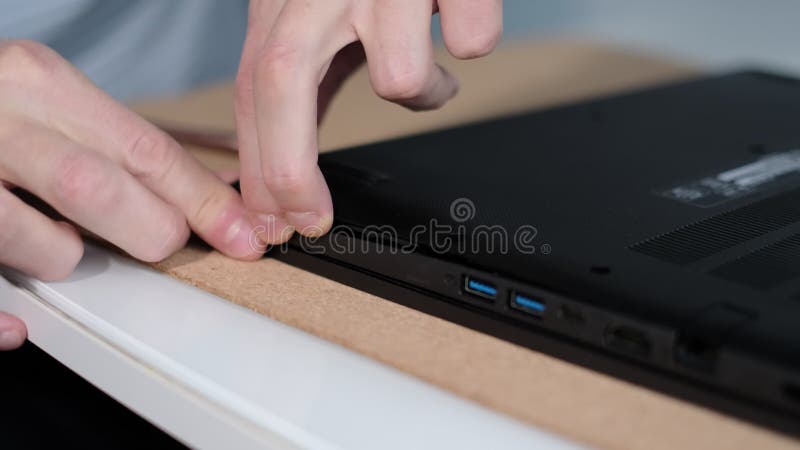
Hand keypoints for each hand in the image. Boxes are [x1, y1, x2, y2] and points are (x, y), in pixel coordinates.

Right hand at [0, 40, 269, 348]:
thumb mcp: (52, 100)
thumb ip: (115, 142)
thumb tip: (205, 194)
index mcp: (42, 83)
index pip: (148, 151)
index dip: (204, 202)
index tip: (242, 237)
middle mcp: (0, 119)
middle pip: (100, 191)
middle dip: (146, 233)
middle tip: (151, 241)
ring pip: (42, 242)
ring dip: (64, 257)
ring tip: (55, 238)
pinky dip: (4, 315)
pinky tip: (18, 323)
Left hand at [236, 0, 502, 237]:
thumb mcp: (319, 12)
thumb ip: (306, 82)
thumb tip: (281, 170)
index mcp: (286, 1)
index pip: (254, 88)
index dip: (255, 162)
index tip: (271, 222)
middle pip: (283, 79)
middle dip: (289, 166)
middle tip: (309, 218)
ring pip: (399, 75)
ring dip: (421, 90)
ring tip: (430, 63)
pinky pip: (475, 37)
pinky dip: (473, 38)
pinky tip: (460, 11)